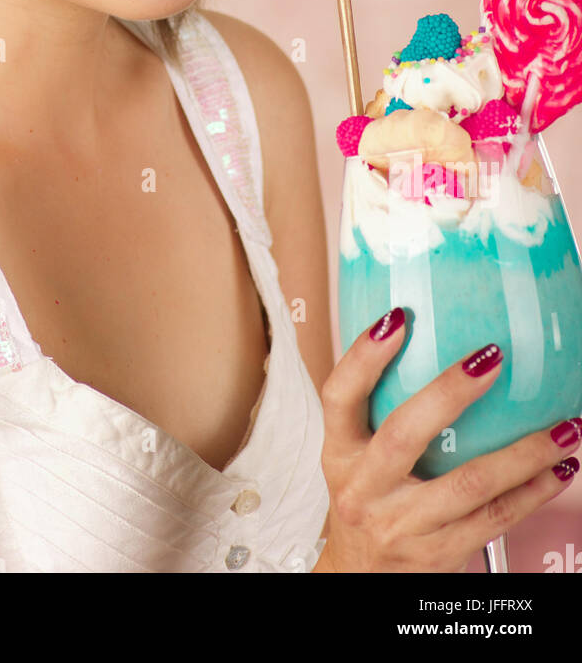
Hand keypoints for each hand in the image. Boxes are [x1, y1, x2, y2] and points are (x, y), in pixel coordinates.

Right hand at [317, 308, 580, 572]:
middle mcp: (363, 489)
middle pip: (404, 434)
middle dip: (450, 393)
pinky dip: (533, 492)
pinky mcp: (437, 555)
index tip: (398, 318)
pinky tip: (557, 469)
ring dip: (524, 452)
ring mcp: (401, 525)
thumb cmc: (367, 502)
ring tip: (562, 426)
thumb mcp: (354, 458)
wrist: (361, 580)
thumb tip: (424, 336)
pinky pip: (494, 518)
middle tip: (493, 358)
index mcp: (340, 453)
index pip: (339, 395)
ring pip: (469, 484)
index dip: (364, 356)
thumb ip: (378, 411)